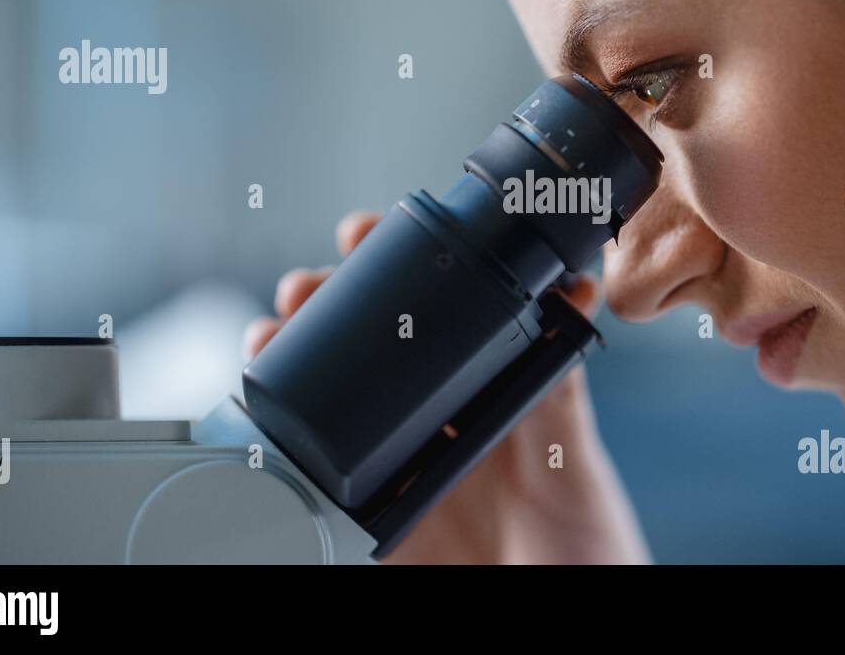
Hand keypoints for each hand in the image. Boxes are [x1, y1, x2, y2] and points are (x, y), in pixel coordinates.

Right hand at [244, 211, 650, 563]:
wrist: (560, 611)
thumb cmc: (582, 542)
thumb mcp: (571, 458)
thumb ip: (561, 391)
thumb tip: (570, 296)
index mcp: (483, 391)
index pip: (431, 310)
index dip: (390, 265)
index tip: (361, 233)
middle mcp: (432, 419)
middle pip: (361, 341)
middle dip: (322, 298)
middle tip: (306, 284)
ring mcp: (393, 465)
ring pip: (324, 395)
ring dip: (286, 353)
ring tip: (270, 335)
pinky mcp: (365, 518)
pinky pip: (306, 473)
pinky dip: (275, 438)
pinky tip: (261, 409)